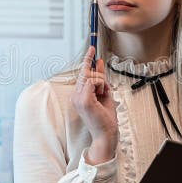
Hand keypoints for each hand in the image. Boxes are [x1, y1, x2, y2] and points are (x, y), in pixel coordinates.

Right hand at [70, 45, 117, 164]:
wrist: (106, 133)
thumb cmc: (105, 117)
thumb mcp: (105, 93)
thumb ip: (101, 78)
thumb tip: (99, 62)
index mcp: (78, 95)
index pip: (82, 74)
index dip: (87, 60)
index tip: (92, 49)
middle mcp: (75, 96)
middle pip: (86, 73)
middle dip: (99, 76)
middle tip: (104, 89)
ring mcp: (78, 98)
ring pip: (91, 76)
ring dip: (102, 83)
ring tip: (103, 96)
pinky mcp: (83, 100)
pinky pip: (93, 81)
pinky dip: (101, 85)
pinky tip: (101, 95)